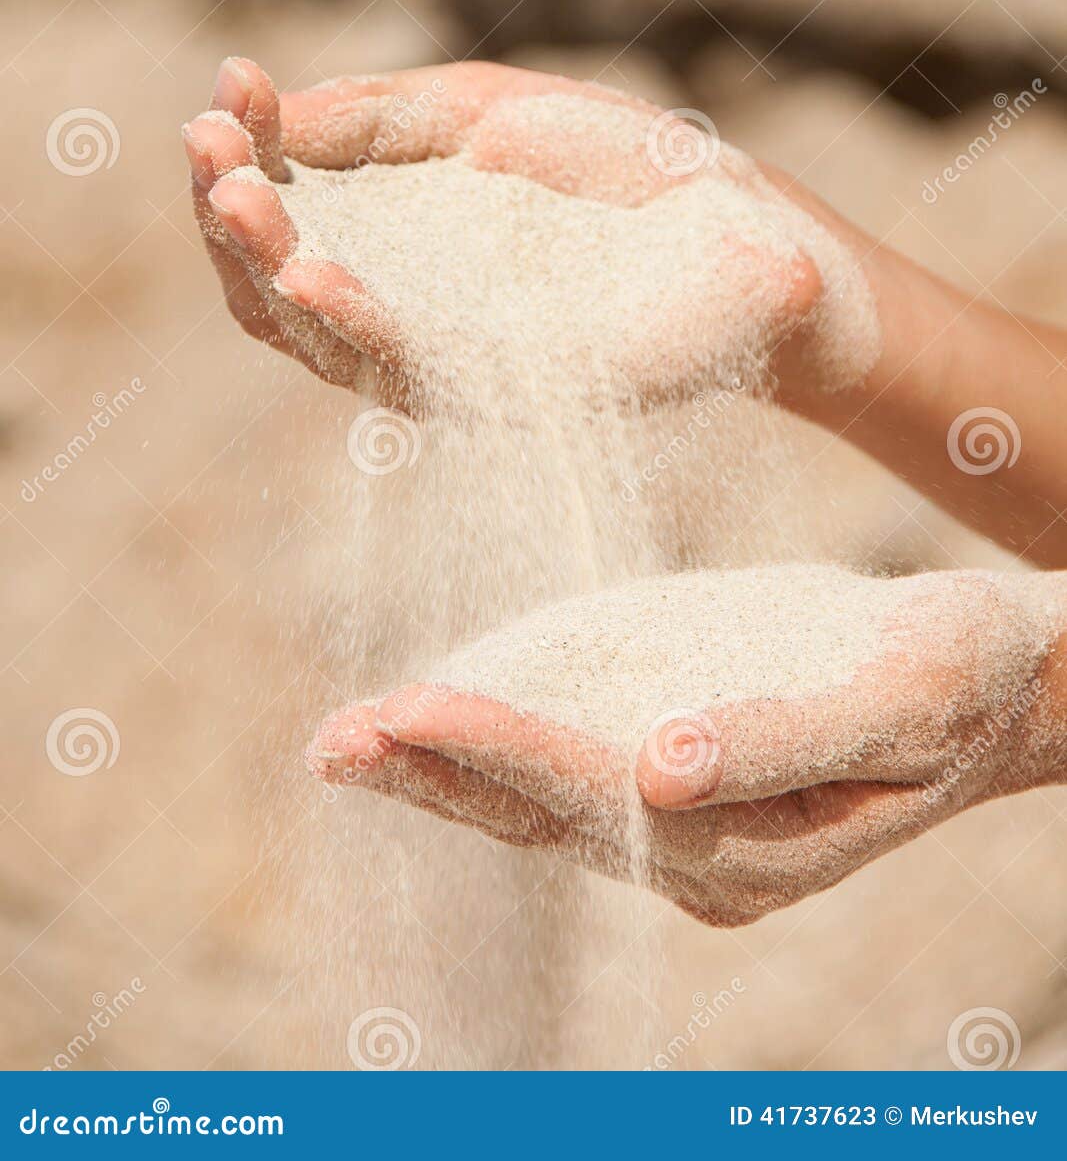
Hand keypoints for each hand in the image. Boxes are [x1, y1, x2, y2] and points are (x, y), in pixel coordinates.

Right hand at [182, 57, 858, 403]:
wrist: (744, 238)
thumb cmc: (624, 170)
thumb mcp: (489, 112)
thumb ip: (384, 119)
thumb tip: (270, 113)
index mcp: (393, 235)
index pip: (287, 203)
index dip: (245, 146)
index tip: (232, 81)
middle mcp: (399, 304)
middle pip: (273, 276)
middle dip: (228, 206)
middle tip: (206, 143)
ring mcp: (439, 355)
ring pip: (312, 330)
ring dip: (263, 261)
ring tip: (231, 194)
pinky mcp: (490, 391)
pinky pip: (397, 365)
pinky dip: (348, 318)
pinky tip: (307, 268)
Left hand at [306, 569, 1065, 926]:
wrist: (996, 679)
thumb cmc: (960, 674)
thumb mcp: (896, 697)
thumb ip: (779, 740)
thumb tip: (661, 767)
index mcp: (750, 844)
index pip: (600, 799)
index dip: (502, 752)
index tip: (408, 709)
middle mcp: (702, 853)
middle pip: (547, 819)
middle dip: (439, 776)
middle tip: (335, 744)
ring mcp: (688, 822)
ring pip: (544, 805)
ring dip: (447, 770)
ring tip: (350, 741)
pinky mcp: (682, 773)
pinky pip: (572, 771)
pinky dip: (498, 746)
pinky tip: (436, 719)